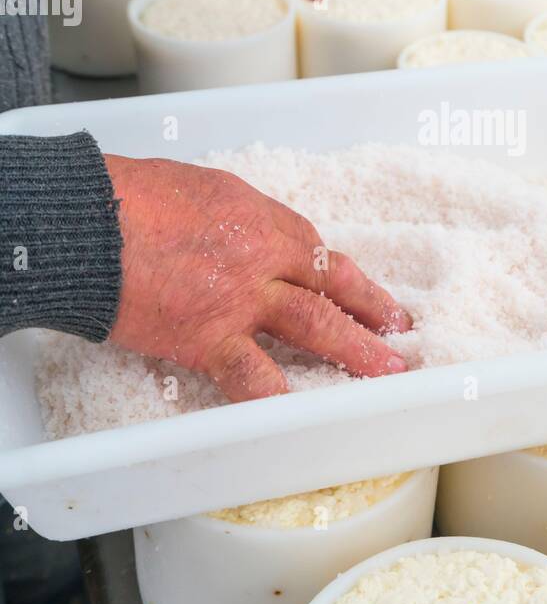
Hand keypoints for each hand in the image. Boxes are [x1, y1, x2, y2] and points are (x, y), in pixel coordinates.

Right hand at [105, 155, 411, 403]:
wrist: (89, 220)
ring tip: (384, 374)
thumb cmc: (132, 196)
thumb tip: (247, 240)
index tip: (366, 295)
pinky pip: (250, 375)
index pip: (318, 255)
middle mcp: (264, 258)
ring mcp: (242, 301)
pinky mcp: (208, 338)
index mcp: (262, 219)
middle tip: (400, 333)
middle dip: (372, 313)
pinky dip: (274, 397)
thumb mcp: (203, 190)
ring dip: (354, 352)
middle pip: (332, 288)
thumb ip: (236, 220)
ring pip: (313, 328)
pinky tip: (301, 413)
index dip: (347, 279)